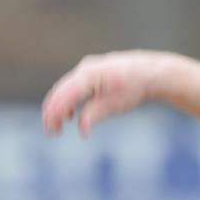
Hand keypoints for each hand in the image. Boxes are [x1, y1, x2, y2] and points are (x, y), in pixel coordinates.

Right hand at [40, 51, 164, 138]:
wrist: (148, 72)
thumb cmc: (133, 87)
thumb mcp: (114, 105)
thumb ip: (95, 115)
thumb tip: (82, 131)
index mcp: (89, 75)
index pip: (65, 94)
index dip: (55, 112)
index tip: (51, 128)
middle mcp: (84, 69)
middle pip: (60, 91)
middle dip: (53, 112)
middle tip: (51, 131)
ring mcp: (86, 68)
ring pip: (65, 88)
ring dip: (59, 107)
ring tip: (58, 126)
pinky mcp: (90, 72)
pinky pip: (73, 86)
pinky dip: (68, 100)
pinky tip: (69, 115)